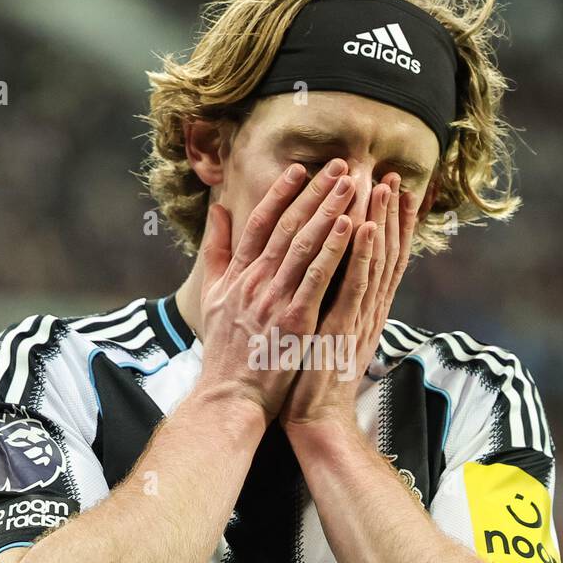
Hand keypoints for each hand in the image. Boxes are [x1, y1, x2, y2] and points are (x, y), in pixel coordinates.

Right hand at [194, 159, 356, 417]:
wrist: (230, 396)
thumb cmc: (226, 351)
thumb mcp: (211, 296)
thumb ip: (216, 252)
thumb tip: (218, 210)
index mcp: (237, 275)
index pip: (260, 223)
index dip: (280, 193)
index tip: (301, 168)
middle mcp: (254, 282)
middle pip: (286, 226)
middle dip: (314, 192)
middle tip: (339, 166)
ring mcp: (274, 300)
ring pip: (304, 245)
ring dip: (329, 211)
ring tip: (351, 184)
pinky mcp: (295, 320)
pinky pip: (318, 277)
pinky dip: (334, 249)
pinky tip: (351, 226)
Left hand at [278, 172, 415, 433]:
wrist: (315, 417)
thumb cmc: (312, 374)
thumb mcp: (324, 329)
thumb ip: (330, 299)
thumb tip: (325, 273)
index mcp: (362, 307)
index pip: (379, 256)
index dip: (386, 222)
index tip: (388, 189)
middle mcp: (368, 309)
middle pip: (384, 252)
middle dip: (389, 213)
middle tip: (392, 177)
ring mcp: (359, 317)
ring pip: (375, 261)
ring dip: (380, 222)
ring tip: (383, 188)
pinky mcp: (344, 329)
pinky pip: (355, 285)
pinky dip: (361, 255)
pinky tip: (362, 227)